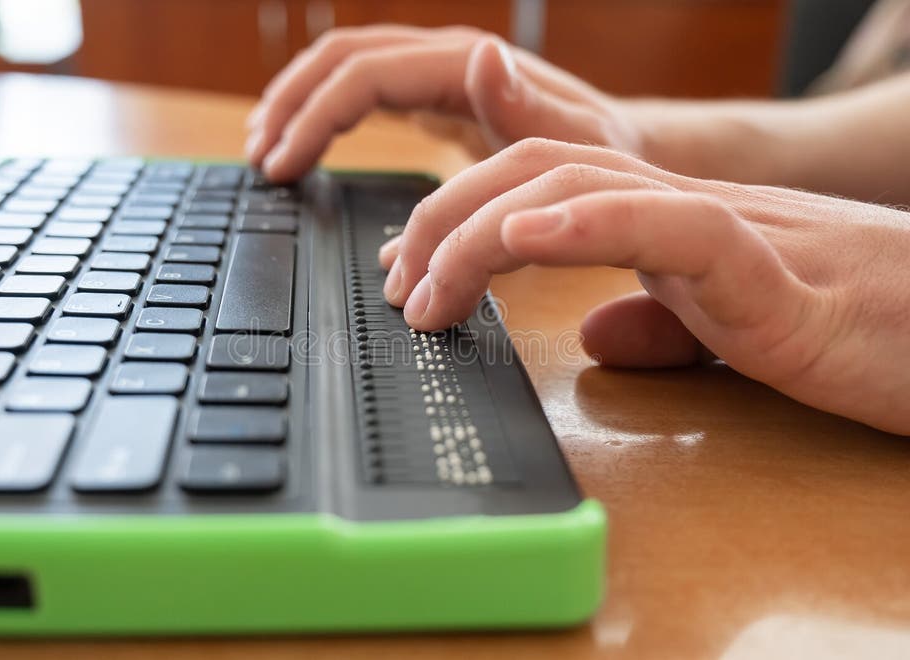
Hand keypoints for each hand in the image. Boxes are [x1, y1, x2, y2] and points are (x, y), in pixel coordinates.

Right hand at [245, 25, 642, 180]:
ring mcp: (436, 74)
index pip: (365, 76)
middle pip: (341, 59)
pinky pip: (365, 92)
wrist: (611, 146)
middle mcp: (444, 59)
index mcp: (464, 67)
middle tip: (259, 157)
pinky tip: (305, 143)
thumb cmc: (593, 149)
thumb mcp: (569, 136)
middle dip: (291, 104)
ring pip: (345, 68)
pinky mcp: (434, 96)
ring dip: (298, 102)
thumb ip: (524, 105)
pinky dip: (326, 114)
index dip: (315, 118)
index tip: (284, 165)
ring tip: (265, 146)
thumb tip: (484, 55)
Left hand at [378, 138, 909, 434]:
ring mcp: (719, 225)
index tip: (405, 271)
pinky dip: (586, 226)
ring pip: (577, 185)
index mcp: (656, 222)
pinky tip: (522, 241)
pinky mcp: (764, 266)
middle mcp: (674, 206)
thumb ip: (655, 321)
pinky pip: (666, 225)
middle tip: (396, 288)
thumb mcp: (720, 328)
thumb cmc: (842, 327)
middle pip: (533, 172)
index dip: (457, 222)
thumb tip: (591, 335)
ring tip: (428, 286)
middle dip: (444, 222)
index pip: (537, 191)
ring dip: (483, 231)